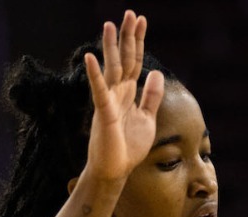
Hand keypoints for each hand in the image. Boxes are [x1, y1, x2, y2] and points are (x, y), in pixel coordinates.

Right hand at [82, 10, 166, 183]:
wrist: (115, 171)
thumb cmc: (128, 147)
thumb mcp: (147, 119)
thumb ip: (151, 97)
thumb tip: (156, 73)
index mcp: (128, 93)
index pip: (134, 61)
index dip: (138, 41)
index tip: (141, 20)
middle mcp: (117, 93)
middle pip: (124, 59)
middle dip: (127, 37)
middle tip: (129, 14)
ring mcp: (108, 102)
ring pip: (111, 69)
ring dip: (110, 47)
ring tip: (109, 25)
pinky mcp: (103, 114)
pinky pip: (99, 91)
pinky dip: (95, 75)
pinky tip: (91, 58)